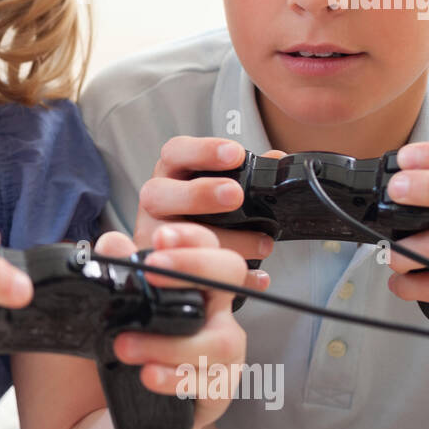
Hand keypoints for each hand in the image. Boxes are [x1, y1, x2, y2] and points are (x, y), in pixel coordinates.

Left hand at [99, 224, 249, 428]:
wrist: (104, 411)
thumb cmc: (116, 352)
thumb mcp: (104, 312)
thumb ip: (111, 276)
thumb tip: (113, 244)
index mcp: (188, 285)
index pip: (204, 245)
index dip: (190, 236)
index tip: (160, 238)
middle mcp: (212, 312)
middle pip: (229, 274)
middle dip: (195, 265)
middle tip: (151, 270)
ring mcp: (219, 353)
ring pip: (220, 339)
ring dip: (171, 343)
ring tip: (125, 347)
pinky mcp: (216, 392)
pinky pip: (210, 384)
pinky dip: (177, 379)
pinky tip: (149, 377)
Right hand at [135, 136, 286, 299]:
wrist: (186, 250)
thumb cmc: (206, 211)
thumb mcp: (222, 184)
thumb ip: (247, 172)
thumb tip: (275, 160)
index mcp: (171, 174)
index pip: (175, 153)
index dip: (202, 151)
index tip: (234, 154)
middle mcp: (156, 202)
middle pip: (157, 193)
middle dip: (199, 193)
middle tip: (234, 195)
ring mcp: (153, 235)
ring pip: (169, 235)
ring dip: (218, 238)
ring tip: (259, 242)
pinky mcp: (161, 267)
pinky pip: (187, 273)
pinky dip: (228, 277)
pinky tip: (256, 276)